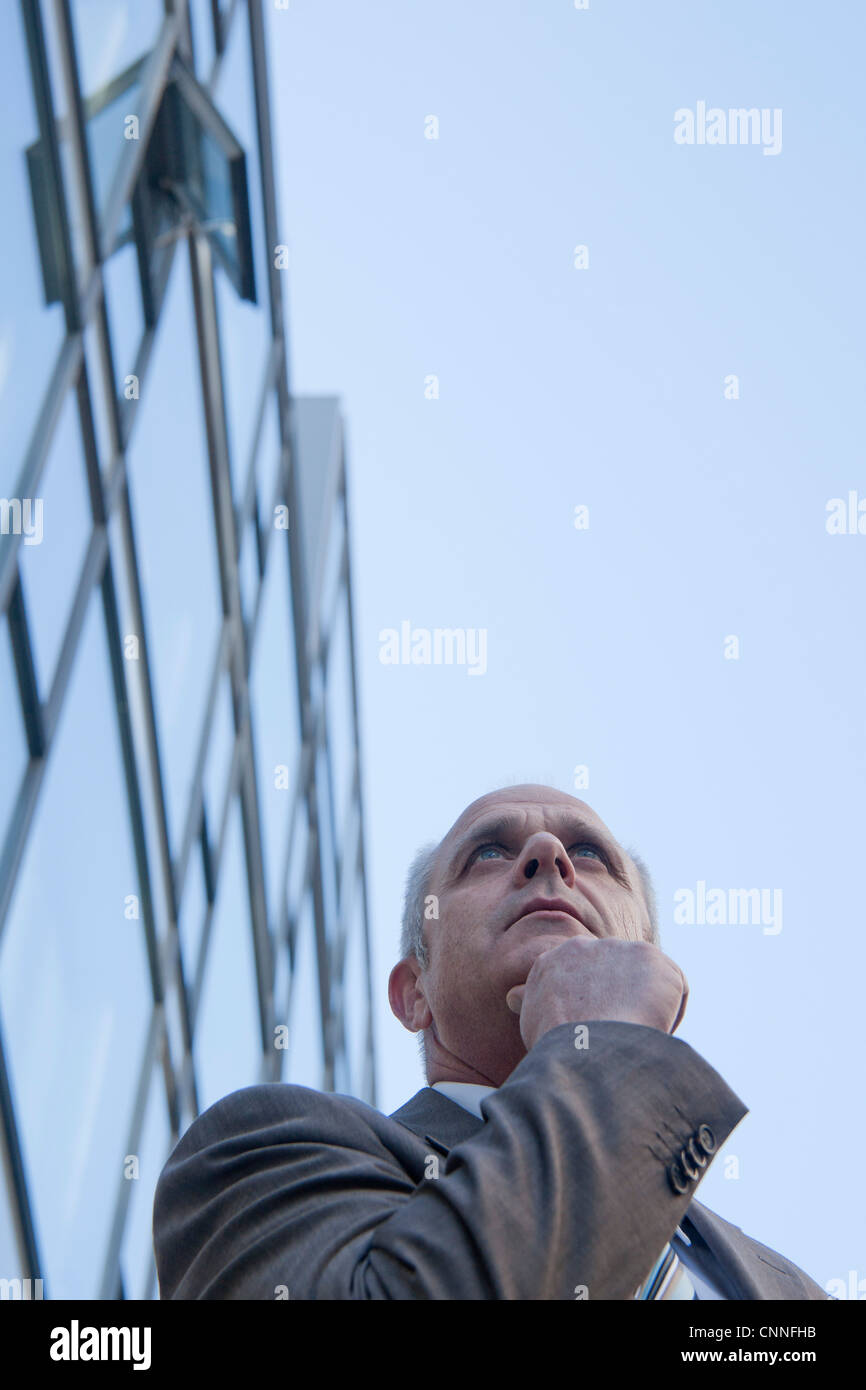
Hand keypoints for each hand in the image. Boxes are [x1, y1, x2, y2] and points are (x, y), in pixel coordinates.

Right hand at [505, 936, 688, 1051]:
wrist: (588, 1047)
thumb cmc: (556, 1046)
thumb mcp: (530, 1020)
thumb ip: (528, 1001)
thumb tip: (513, 996)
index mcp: (555, 959)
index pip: (586, 974)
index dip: (596, 1001)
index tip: (598, 1027)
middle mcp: (586, 946)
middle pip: (617, 975)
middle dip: (622, 1000)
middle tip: (621, 1036)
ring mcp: (621, 949)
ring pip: (647, 982)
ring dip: (647, 1008)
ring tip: (637, 1038)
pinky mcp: (654, 959)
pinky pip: (674, 989)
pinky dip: (669, 1013)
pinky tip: (653, 1031)